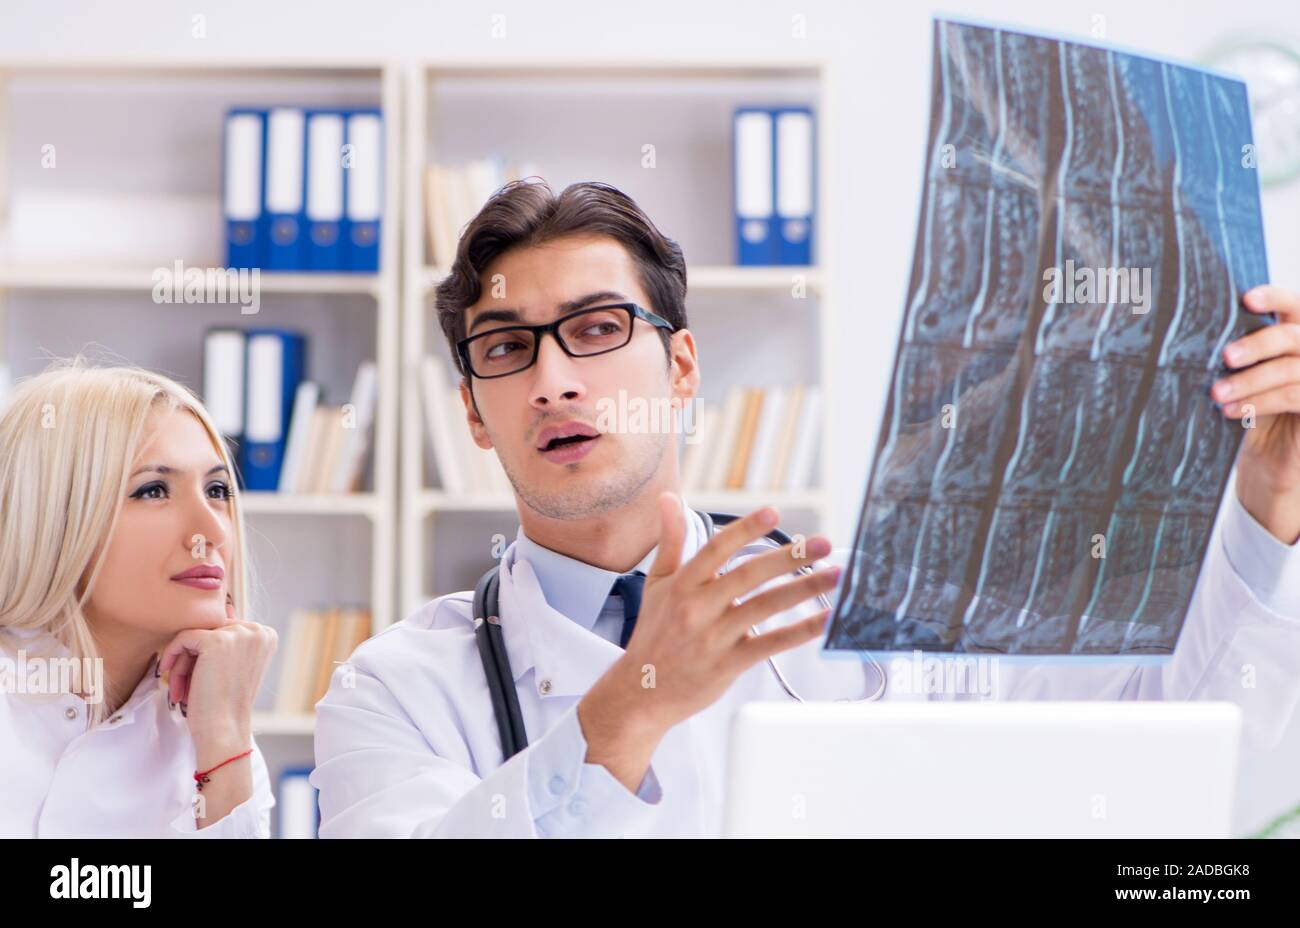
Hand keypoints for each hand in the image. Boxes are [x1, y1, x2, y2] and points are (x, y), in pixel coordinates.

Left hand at [158, 601, 277, 764]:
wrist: (224, 729)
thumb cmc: (227, 703)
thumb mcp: (235, 665)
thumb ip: (230, 639)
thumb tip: (225, 609)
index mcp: (267, 635)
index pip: (225, 630)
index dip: (208, 655)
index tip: (201, 679)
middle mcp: (258, 631)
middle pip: (210, 630)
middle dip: (194, 658)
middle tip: (186, 686)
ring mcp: (239, 634)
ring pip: (196, 635)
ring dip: (183, 662)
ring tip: (181, 688)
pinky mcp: (216, 641)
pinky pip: (183, 637)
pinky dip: (171, 654)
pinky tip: (167, 673)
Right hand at [578, 491, 838, 789]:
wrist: (643, 692)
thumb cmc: (653, 634)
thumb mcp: (656, 583)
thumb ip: (669, 540)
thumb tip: (668, 498)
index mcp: (682, 584)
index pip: (716, 549)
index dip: (745, 529)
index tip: (774, 512)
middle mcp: (698, 608)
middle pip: (748, 574)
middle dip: (789, 556)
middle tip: (822, 543)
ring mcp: (714, 637)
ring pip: (765, 606)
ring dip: (804, 589)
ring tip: (835, 575)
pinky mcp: (729, 664)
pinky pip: (772, 643)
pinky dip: (802, 630)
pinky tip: (826, 619)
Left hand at [1215, 285, 1299, 542]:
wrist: (1265, 463)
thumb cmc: (1247, 411)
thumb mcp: (1239, 377)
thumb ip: (1233, 354)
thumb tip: (1193, 329)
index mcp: (1295, 336)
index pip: (1294, 304)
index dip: (1275, 297)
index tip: (1246, 299)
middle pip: (1294, 335)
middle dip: (1258, 343)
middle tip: (1226, 357)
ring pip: (1292, 369)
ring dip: (1251, 381)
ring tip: (1217, 394)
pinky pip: (1294, 396)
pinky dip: (1260, 402)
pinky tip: (1231, 410)